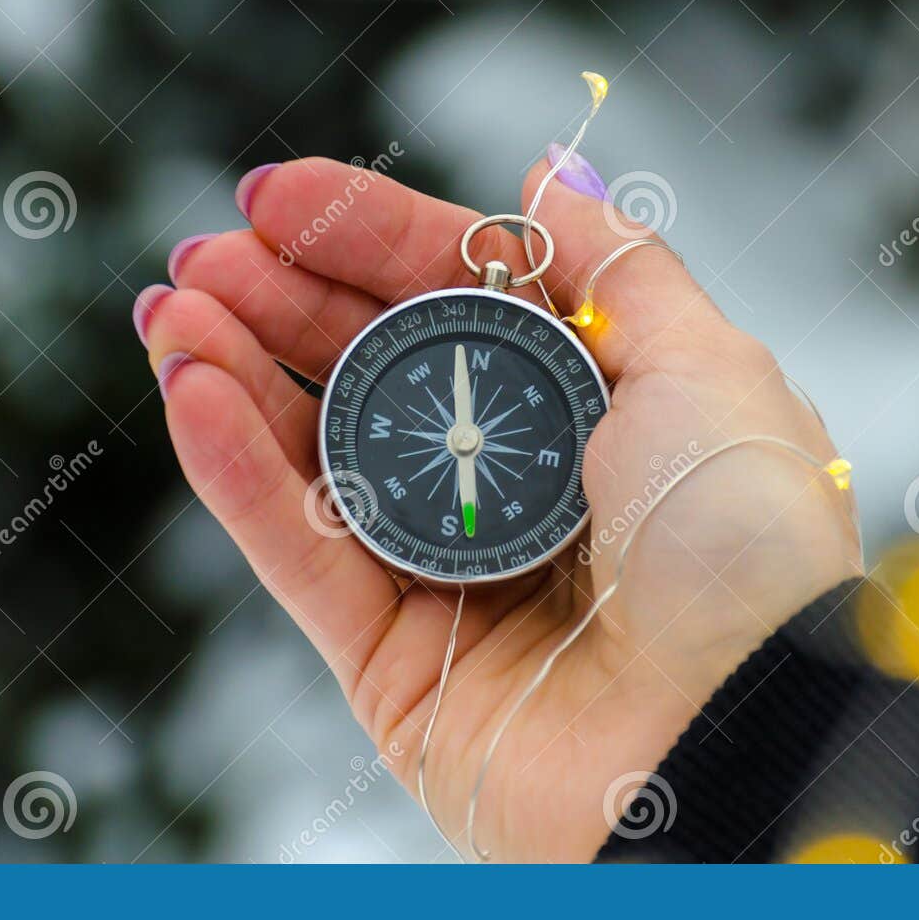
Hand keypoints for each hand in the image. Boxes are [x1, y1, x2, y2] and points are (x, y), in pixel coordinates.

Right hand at [136, 156, 860, 860]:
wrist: (744, 744)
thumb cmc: (748, 555)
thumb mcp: (708, 368)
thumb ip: (615, 267)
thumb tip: (553, 175)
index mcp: (595, 411)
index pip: (459, 300)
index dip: (370, 240)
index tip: (281, 195)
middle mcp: (518, 488)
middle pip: (375, 375)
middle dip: (283, 304)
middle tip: (203, 252)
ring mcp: (450, 580)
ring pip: (318, 462)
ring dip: (236, 380)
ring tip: (170, 310)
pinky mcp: (393, 668)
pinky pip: (301, 557)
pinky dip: (239, 476)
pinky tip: (191, 396)